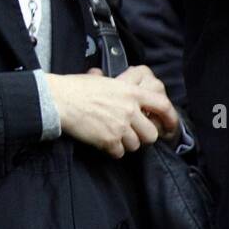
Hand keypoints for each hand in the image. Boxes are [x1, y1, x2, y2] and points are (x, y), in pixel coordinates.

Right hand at [45, 69, 174, 157]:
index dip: (170, 118)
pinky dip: (112, 151)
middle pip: (151, 133)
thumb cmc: (74, 87)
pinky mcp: (109, 140)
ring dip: (125, 144)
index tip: (169, 126)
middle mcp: (130, 110)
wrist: (58, 100)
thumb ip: (110, 83)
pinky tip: (103, 143)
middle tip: (131, 135)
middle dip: (143, 137)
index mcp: (130, 92)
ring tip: (112, 138)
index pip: (163, 106)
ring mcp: (120, 126)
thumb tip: (100, 74)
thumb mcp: (99, 80)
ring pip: (135, 145)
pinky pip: (119, 153)